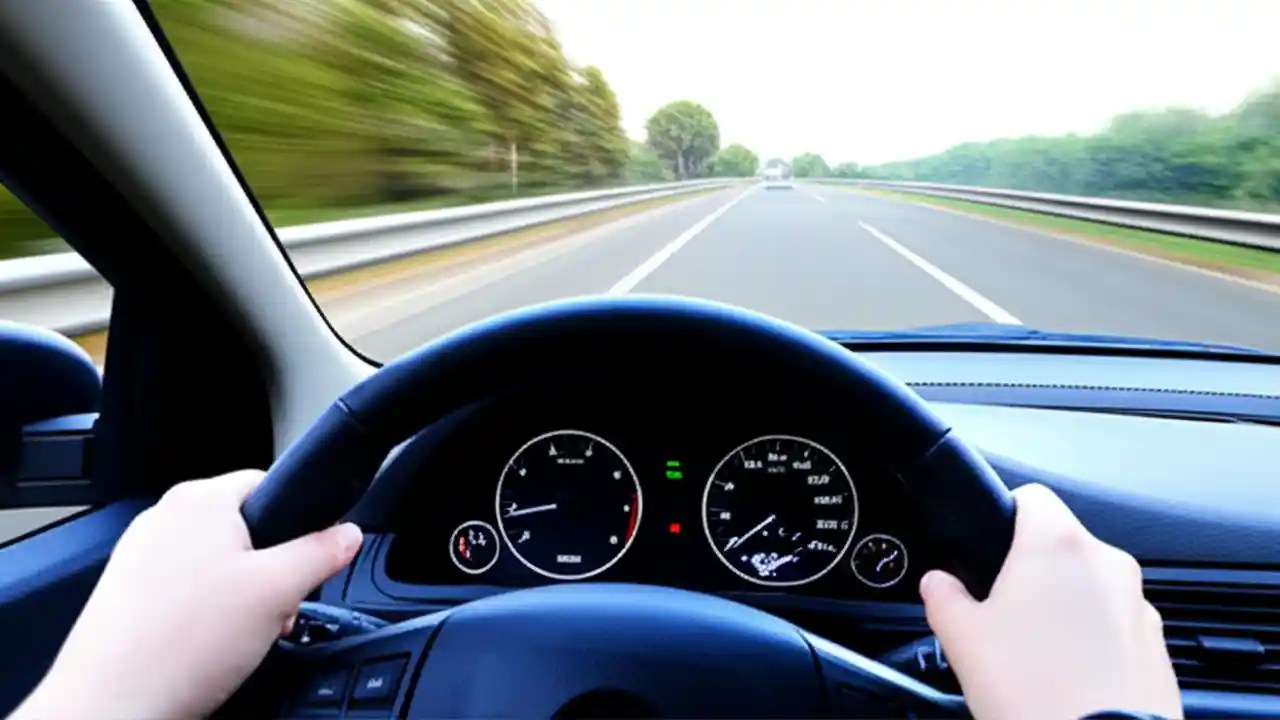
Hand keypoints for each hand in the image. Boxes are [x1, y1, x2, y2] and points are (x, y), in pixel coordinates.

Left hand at [12, 470, 361, 719]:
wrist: (112, 705)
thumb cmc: (179, 645)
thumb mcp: (278, 591)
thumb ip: (322, 553)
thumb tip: (347, 533)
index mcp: (200, 498)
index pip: (270, 483)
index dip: (300, 523)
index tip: (309, 560)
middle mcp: (164, 517)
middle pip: (245, 528)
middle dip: (271, 570)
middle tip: (277, 610)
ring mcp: (139, 555)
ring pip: (216, 563)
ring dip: (242, 596)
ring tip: (240, 636)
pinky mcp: (127, 593)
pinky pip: (185, 591)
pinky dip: (205, 614)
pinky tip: (209, 647)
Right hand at [920, 484, 1180, 719]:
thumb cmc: (1032, 691)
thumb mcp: (962, 638)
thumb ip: (943, 596)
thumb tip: (938, 584)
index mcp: (1056, 544)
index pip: (1030, 496)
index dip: (1004, 516)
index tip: (988, 549)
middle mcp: (1106, 563)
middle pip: (1060, 547)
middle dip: (1031, 573)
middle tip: (1001, 616)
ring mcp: (1139, 605)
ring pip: (1090, 589)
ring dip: (1065, 608)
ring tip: (1035, 657)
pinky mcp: (1157, 646)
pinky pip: (1116, 628)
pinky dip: (1093, 642)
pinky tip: (1067, 678)